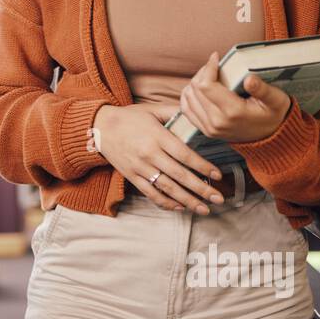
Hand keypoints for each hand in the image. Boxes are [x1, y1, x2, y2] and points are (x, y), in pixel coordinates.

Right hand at [90, 103, 224, 213]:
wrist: (100, 127)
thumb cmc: (129, 117)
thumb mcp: (152, 109)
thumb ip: (174, 111)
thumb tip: (196, 114)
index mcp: (157, 136)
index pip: (184, 155)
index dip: (202, 166)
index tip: (217, 175)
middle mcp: (149, 154)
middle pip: (180, 175)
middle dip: (201, 189)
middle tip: (219, 199)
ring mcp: (140, 168)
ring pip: (167, 188)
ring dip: (188, 200)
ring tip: (204, 209)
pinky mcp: (132, 177)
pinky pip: (151, 194)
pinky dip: (166, 203)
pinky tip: (180, 207)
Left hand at [179, 52, 291, 142]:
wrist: (269, 139)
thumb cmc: (273, 114)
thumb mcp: (276, 100)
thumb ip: (263, 89)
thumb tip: (249, 79)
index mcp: (232, 112)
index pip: (206, 85)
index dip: (208, 67)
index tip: (216, 57)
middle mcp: (217, 122)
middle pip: (195, 89)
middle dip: (203, 72)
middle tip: (215, 65)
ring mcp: (209, 128)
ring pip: (188, 97)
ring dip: (195, 82)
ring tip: (209, 75)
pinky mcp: (205, 130)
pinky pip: (186, 109)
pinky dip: (189, 95)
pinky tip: (200, 88)